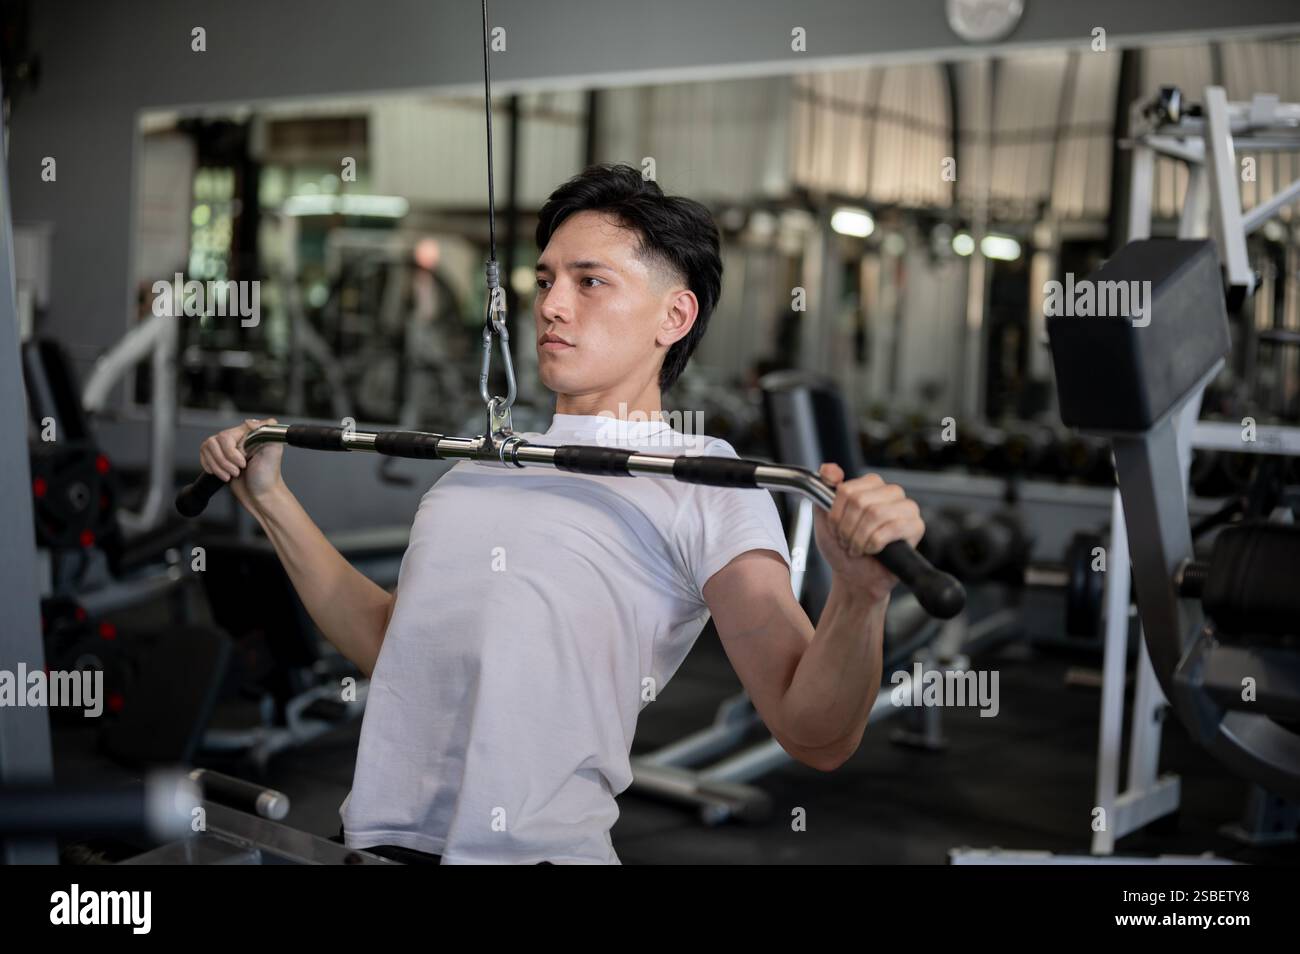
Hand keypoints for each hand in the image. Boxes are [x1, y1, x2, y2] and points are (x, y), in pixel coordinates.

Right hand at [199, 418, 283, 511]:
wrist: (261, 496)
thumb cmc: (268, 476)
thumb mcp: (274, 451)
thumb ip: (266, 431)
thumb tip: (249, 421)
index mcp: (249, 434)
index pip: (227, 435)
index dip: (231, 451)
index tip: (243, 462)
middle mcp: (237, 439)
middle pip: (214, 442)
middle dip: (225, 461)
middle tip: (238, 470)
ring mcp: (227, 449)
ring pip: (207, 449)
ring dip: (218, 466)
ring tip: (233, 474)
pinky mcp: (219, 459)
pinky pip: (203, 456)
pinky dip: (211, 468)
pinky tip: (223, 474)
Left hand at [812, 463, 924, 600]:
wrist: (854, 578)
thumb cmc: (841, 548)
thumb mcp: (823, 518)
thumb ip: (822, 489)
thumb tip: (830, 469)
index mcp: (870, 485)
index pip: (846, 489)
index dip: (836, 515)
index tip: (836, 528)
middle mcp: (890, 492)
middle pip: (861, 501)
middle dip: (847, 528)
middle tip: (847, 541)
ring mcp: (906, 507)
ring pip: (875, 513)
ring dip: (860, 538)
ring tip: (858, 548)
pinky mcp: (916, 526)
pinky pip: (891, 528)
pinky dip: (875, 544)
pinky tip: (873, 550)